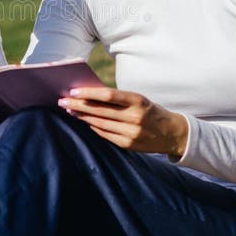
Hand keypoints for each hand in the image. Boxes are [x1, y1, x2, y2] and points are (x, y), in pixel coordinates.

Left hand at [58, 86, 187, 157]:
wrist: (172, 133)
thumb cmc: (150, 111)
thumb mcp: (138, 100)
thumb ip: (117, 98)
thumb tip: (88, 94)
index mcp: (138, 101)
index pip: (109, 95)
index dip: (89, 93)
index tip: (73, 90)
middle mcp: (135, 118)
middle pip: (100, 111)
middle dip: (79, 105)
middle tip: (62, 101)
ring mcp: (131, 133)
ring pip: (100, 124)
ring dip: (82, 117)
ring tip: (70, 110)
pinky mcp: (128, 145)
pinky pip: (105, 135)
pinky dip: (93, 127)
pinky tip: (84, 121)